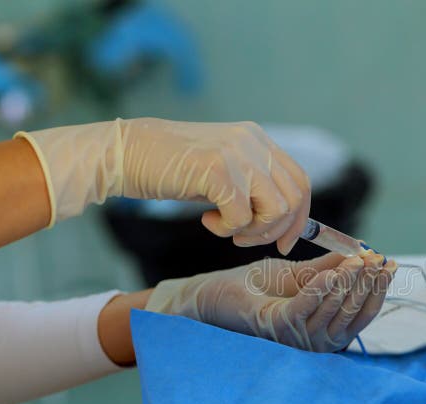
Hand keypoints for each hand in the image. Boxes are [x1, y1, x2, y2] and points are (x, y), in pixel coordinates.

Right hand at [18, 118, 309, 253]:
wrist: (125, 153)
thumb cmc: (172, 169)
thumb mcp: (223, 172)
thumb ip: (253, 187)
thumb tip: (286, 222)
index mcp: (258, 140)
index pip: (300, 182)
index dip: (299, 218)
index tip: (284, 242)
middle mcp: (253, 142)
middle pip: (294, 198)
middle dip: (275, 231)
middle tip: (244, 240)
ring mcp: (237, 153)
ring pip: (276, 209)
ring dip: (253, 231)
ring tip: (226, 229)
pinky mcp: (218, 169)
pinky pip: (243, 216)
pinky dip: (227, 229)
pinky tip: (206, 220)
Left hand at [145, 253, 396, 351]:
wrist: (211, 293)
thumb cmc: (254, 287)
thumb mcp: (298, 274)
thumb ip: (328, 269)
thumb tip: (363, 255)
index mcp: (323, 330)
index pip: (361, 313)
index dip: (377, 289)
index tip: (391, 264)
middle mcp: (312, 341)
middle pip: (351, 314)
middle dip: (368, 285)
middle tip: (378, 260)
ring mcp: (294, 338)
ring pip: (332, 311)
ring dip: (349, 284)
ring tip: (360, 261)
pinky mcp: (274, 326)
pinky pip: (305, 307)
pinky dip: (321, 289)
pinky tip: (334, 272)